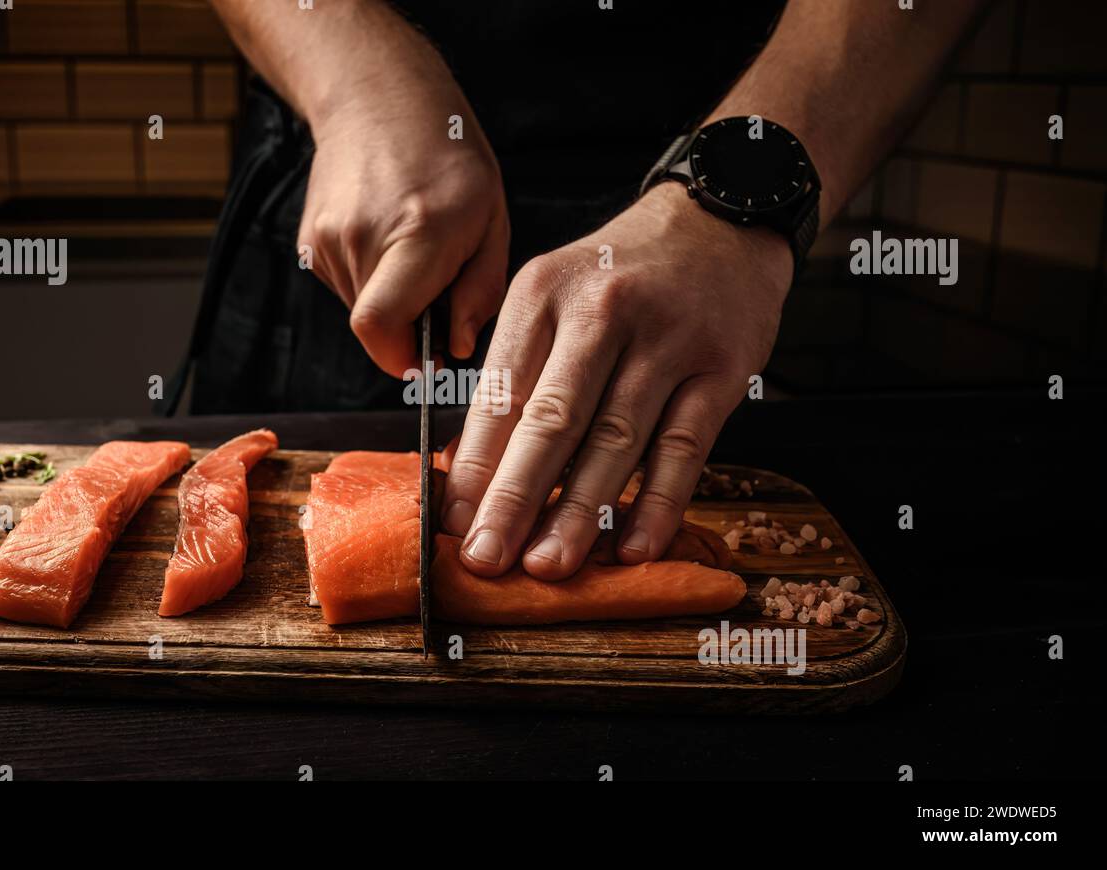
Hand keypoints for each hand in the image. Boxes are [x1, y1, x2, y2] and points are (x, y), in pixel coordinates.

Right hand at [298, 54, 507, 375]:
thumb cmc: (448, 158)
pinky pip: (346, 287)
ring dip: (390, 299)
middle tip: (435, 286)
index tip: (427, 358)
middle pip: (375, 327)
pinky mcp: (310, 241)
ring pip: (360, 310)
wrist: (377, 99)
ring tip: (410, 249)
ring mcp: (328, 239)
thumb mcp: (491, 220)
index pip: (381, 328)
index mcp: (418, 232)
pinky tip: (384, 236)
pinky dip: (370, 279)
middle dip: (408, 326)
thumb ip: (479, 291)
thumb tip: (455, 348)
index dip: (402, 358)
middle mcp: (363, 237)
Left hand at [442, 183, 792, 578]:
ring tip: (548, 565)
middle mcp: (603, 312)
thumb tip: (472, 470)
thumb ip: (517, 373)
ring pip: (617, 439)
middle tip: (486, 557)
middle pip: (552, 419)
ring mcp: (668, 340)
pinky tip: (631, 546)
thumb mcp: (554, 295)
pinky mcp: (723, 368)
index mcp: (543, 294)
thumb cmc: (620, 275)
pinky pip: (686, 448)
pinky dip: (659, 503)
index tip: (453, 523)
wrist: (718, 220)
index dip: (474, 465)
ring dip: (579, 511)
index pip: (501, 393)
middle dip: (514, 497)